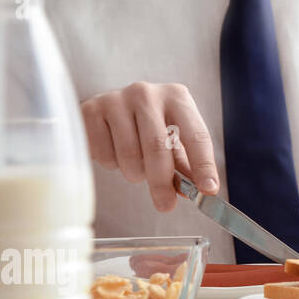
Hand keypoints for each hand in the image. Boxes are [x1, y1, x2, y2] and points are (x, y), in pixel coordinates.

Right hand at [80, 82, 217, 212]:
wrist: (108, 107)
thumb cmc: (146, 125)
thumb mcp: (172, 138)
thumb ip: (185, 164)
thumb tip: (201, 190)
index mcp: (176, 97)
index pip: (196, 135)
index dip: (204, 165)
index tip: (208, 190)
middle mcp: (147, 93)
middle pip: (158, 147)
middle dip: (162, 182)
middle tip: (166, 205)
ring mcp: (116, 99)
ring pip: (129, 154)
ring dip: (135, 174)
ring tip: (136, 168)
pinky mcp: (90, 110)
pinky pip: (104, 154)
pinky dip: (112, 164)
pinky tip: (114, 151)